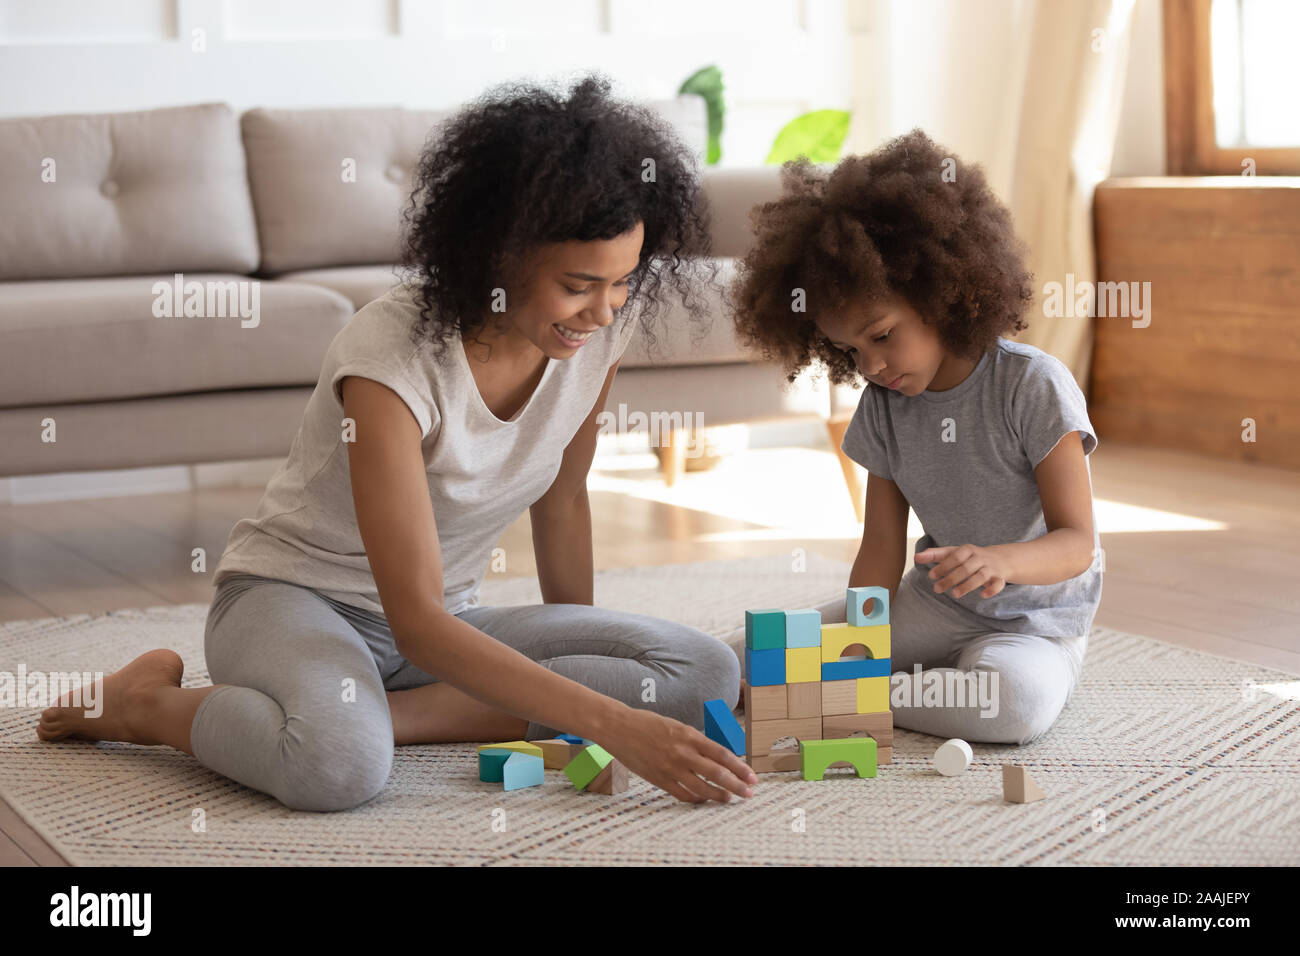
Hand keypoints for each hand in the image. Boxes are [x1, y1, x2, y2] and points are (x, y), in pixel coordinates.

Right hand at [596, 705, 756, 803]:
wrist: (619, 728)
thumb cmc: (648, 724)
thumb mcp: (677, 726)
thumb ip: (696, 742)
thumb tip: (717, 757)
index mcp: (689, 736)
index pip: (723, 755)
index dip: (740, 768)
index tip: (752, 776)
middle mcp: (683, 753)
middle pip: (717, 774)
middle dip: (737, 785)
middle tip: (749, 793)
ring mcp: (670, 768)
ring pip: (702, 788)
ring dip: (718, 795)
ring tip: (729, 799)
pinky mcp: (659, 780)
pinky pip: (682, 794)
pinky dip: (696, 799)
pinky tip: (703, 800)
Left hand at [915, 543, 1009, 598]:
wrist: (1002, 558)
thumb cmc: (971, 557)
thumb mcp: (954, 553)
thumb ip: (936, 554)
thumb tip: (916, 557)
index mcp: (968, 550)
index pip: (955, 556)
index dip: (943, 566)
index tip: (931, 576)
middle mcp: (980, 557)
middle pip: (966, 568)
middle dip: (951, 579)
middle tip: (937, 589)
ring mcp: (991, 568)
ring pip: (981, 576)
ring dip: (968, 585)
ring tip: (954, 594)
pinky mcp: (999, 578)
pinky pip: (998, 584)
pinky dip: (992, 590)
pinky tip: (982, 596)